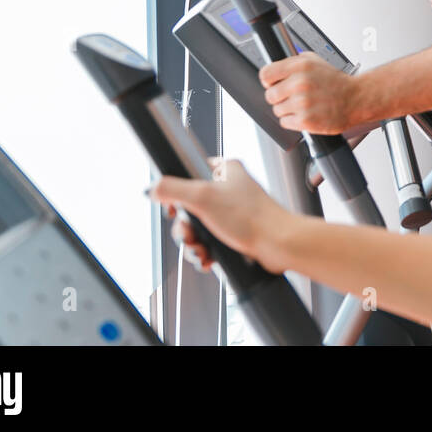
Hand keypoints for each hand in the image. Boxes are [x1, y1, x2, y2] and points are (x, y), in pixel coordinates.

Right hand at [150, 159, 291, 273]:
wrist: (279, 244)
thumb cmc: (252, 217)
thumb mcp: (204, 197)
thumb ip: (173, 189)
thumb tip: (153, 188)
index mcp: (225, 171)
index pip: (190, 174)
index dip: (177, 193)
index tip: (174, 207)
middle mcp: (230, 190)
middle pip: (190, 208)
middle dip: (185, 228)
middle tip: (188, 235)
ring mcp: (234, 213)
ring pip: (199, 229)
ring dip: (193, 244)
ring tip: (199, 251)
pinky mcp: (237, 233)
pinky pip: (212, 243)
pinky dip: (206, 253)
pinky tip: (208, 259)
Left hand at [260, 52, 356, 134]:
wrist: (356, 98)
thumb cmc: (336, 82)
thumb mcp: (315, 61)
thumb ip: (293, 62)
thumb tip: (275, 69)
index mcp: (300, 66)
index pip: (265, 74)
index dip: (269, 81)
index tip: (274, 84)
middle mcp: (300, 83)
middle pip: (269, 95)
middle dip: (280, 97)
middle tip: (293, 96)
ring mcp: (302, 103)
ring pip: (277, 110)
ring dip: (287, 110)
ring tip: (303, 105)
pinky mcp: (306, 121)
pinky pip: (285, 122)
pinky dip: (293, 121)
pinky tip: (306, 114)